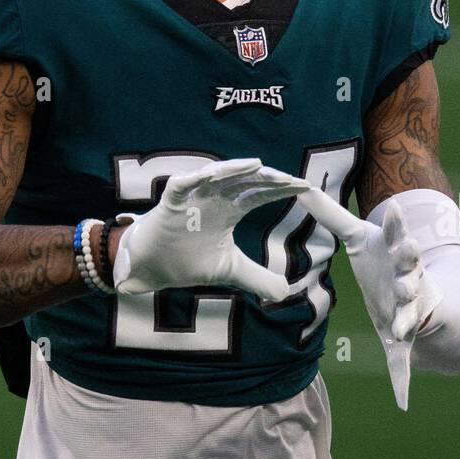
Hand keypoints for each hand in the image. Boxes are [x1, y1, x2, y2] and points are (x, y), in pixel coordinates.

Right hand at [113, 157, 310, 301]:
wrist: (152, 268)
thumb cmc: (188, 261)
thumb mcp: (228, 271)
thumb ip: (256, 277)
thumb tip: (285, 293)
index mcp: (229, 210)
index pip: (260, 194)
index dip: (282, 189)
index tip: (307, 187)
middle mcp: (214, 199)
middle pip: (244, 181)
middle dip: (267, 178)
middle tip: (291, 179)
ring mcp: (192, 198)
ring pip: (216, 176)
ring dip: (235, 170)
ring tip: (258, 165)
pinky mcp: (170, 202)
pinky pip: (181, 184)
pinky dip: (194, 178)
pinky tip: (211, 174)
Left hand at [295, 189, 443, 410]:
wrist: (423, 298)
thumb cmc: (385, 262)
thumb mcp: (360, 237)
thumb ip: (331, 214)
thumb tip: (301, 187)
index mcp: (398, 253)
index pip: (399, 235)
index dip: (398, 225)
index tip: (397, 211)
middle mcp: (409, 280)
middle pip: (411, 269)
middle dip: (411, 263)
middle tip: (411, 252)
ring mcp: (410, 309)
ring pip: (411, 311)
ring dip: (407, 318)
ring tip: (402, 327)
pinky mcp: (406, 337)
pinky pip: (404, 362)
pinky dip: (402, 382)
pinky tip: (402, 403)